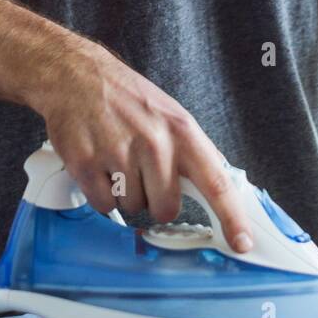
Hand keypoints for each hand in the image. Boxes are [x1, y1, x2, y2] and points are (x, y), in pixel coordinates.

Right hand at [33, 36, 255, 254]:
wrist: (75, 75)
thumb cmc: (126, 97)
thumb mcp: (171, 114)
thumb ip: (194, 150)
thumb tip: (222, 181)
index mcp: (182, 131)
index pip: (215, 182)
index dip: (232, 217)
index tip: (242, 242)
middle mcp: (154, 143)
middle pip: (167, 209)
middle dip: (156, 200)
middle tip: (144, 173)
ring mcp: (119, 153)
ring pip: (133, 208)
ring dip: (126, 193)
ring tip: (117, 158)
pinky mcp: (87, 164)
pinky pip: (104, 206)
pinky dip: (102, 193)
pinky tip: (100, 164)